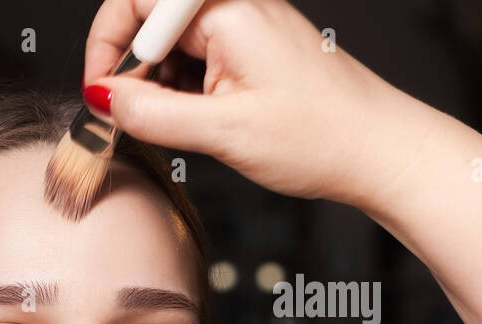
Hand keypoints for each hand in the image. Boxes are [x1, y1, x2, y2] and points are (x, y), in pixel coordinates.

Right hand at [82, 0, 433, 206]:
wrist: (379, 151)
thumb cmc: (323, 136)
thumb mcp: (223, 133)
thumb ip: (152, 114)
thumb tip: (101, 99)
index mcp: (229, 11)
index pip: (138, 3)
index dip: (108, 46)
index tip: (103, 93)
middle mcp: (237, 8)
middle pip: (151, 23)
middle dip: (131, 72)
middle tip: (133, 120)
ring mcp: (246, 27)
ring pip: (171, 45)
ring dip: (158, 86)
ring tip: (176, 127)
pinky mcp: (252, 49)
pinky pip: (196, 59)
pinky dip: (182, 91)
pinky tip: (195, 122)